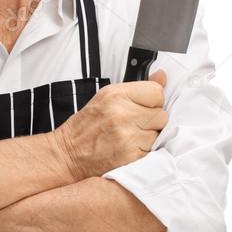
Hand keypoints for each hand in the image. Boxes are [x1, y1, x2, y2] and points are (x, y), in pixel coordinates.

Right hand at [52, 69, 167, 179]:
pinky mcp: (132, 154)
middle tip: (135, 124)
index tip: (143, 106)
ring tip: (131, 137)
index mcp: (116, 95)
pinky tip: (130, 148)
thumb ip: (136, 89)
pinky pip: (153, 149)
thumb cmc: (86, 127)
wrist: (69, 154)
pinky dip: (145, 150)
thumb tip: (162, 76)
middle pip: (161, 114)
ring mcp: (128, 135)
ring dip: (149, 136)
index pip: (156, 91)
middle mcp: (123, 113)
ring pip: (159, 133)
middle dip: (152, 120)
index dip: (153, 101)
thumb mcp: (107, 97)